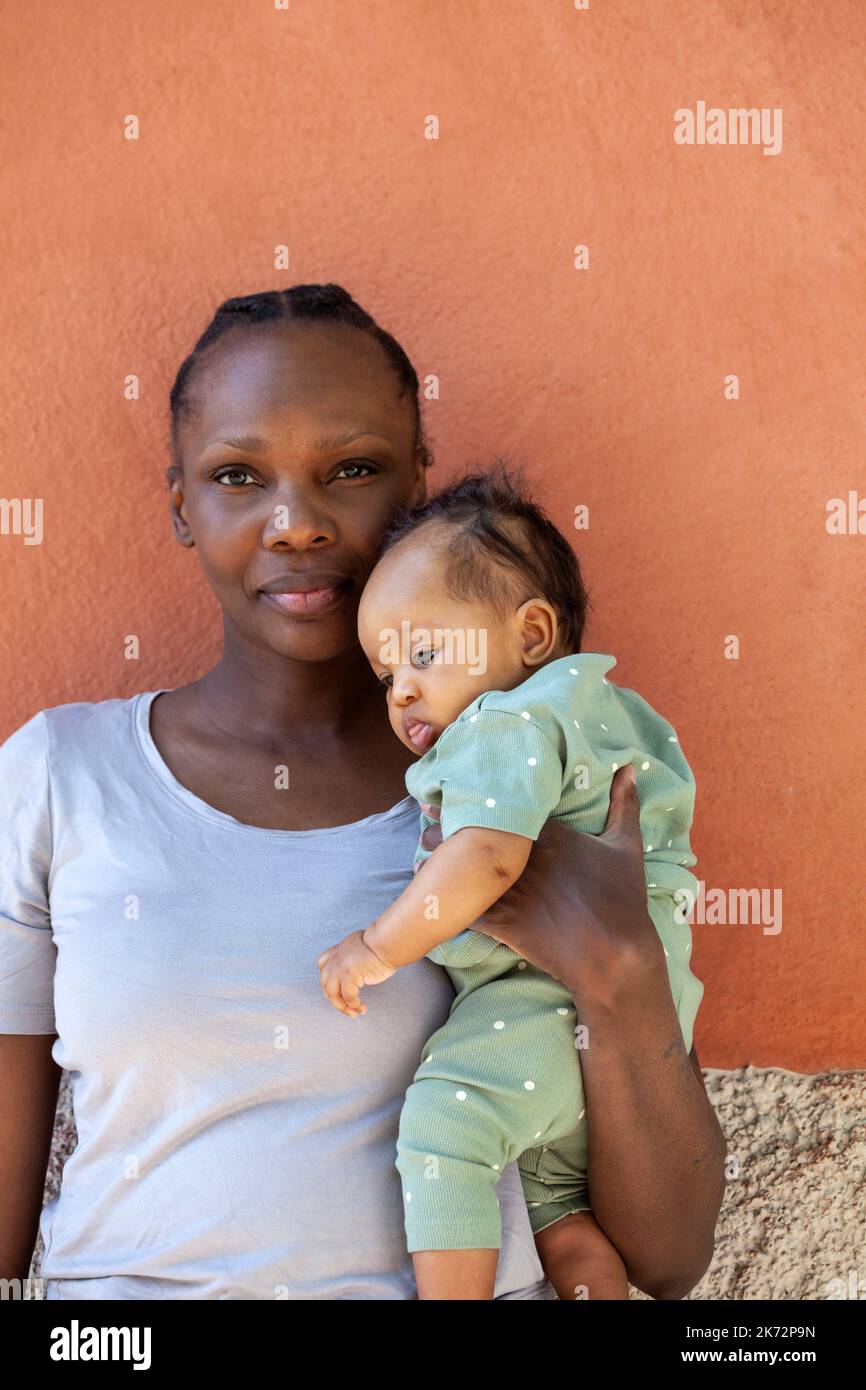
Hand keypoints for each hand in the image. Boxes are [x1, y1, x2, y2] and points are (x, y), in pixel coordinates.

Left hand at [316, 929, 397, 1017]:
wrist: (386, 943)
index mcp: (338, 950)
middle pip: (325, 984)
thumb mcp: (360, 946)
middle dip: (335, 999)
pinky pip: (348, 997)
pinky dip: (354, 1005)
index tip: (338, 990)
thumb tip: (355, 969)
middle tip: (346, 1008)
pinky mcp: (348, 976)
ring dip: (343, 1007)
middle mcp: (335, 959)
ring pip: (332, 994)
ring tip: (354, 1013)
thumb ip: (352, 955)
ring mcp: (339, 968)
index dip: (328, 980)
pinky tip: (362, 1008)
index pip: (322, 965)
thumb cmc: (381, 945)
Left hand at [420, 765, 665, 1008]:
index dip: (483, 799)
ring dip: (441, 859)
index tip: (462, 787)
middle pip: (477, 834)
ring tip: (421, 845)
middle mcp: (524, 858)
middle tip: (430, 815)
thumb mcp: (626, 846)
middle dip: (452, 824)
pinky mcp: (503, 923)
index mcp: (549, 835)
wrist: (614, 955)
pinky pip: (466, 908)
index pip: (506, 808)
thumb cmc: (622, 899)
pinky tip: (428, 894)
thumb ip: (624, 804)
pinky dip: (447, 901)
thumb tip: (630, 766)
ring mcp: (511, 891)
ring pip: (465, 869)